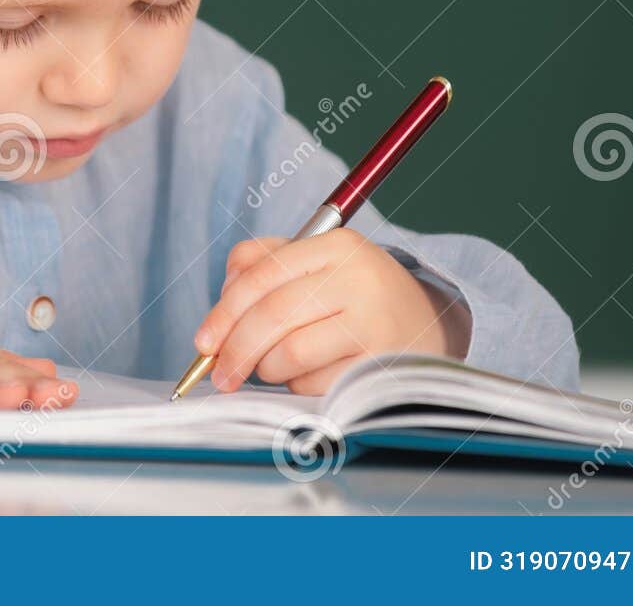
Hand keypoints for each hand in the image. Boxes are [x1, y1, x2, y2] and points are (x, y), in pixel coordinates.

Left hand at [193, 229, 470, 395]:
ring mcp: (374, 322)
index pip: (262, 275)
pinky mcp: (380, 364)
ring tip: (275, 368)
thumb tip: (220, 304)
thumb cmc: (354, 297)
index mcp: (336, 246)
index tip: (203, 343)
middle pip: (273, 315)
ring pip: (290, 353)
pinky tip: (311, 375)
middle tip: (219, 375)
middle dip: (235, 350)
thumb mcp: (314, 264)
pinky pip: (315, 383)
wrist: (429, 326)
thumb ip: (260, 265)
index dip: (223, 312)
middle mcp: (359, 278)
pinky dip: (299, 387)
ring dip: (269, 370)